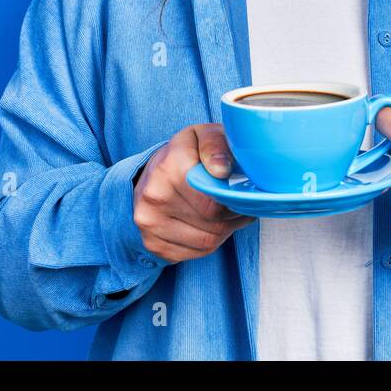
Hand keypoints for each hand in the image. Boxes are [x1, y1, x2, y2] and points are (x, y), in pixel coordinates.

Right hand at [132, 123, 255, 263]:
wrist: (150, 173)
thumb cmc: (185, 154)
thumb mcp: (202, 136)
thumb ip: (215, 146)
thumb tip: (221, 170)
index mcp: (169, 168)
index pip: (215, 202)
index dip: (235, 202)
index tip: (240, 195)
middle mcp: (155, 197)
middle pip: (214, 223)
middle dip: (232, 217)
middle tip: (238, 205)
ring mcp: (150, 223)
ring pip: (207, 241)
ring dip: (224, 231)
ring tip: (224, 215)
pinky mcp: (153, 244)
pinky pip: (194, 253)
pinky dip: (208, 243)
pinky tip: (208, 226)